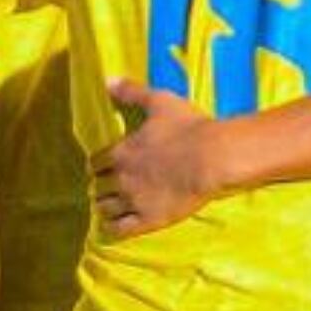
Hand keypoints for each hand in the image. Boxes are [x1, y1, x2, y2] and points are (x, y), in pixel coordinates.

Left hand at [93, 81, 224, 238]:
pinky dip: (113, 228)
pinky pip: (120, 229)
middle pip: (98, 186)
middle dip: (102, 186)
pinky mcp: (149, 219)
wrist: (213, 157)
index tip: (105, 166)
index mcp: (121, 152)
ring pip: (105, 208)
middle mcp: (121, 179)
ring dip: (105, 206)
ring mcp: (134, 201)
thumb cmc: (189, 127)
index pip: (96, 163)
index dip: (100, 164)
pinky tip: (113, 226)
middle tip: (108, 187)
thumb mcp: (160, 102)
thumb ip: (131, 92)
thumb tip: (107, 80)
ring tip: (110, 207)